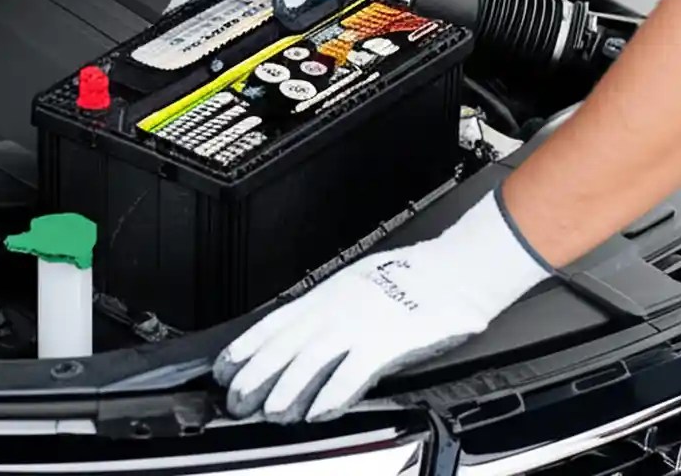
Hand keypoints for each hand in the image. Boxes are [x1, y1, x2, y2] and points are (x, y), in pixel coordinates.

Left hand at [214, 190, 553, 422]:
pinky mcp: (388, 341)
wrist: (457, 269)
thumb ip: (328, 310)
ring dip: (286, 388)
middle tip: (236, 400)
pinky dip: (333, 394)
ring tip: (270, 412)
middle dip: (256, 374)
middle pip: (285, 344)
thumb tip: (298, 337)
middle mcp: (336, 307)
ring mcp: (361, 323)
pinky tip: (319, 412)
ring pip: (311, 358)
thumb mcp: (356, 285)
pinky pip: (354, 371)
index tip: (223, 368)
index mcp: (326, 294)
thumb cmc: (413, 277)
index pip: (274, 322)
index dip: (245, 347)